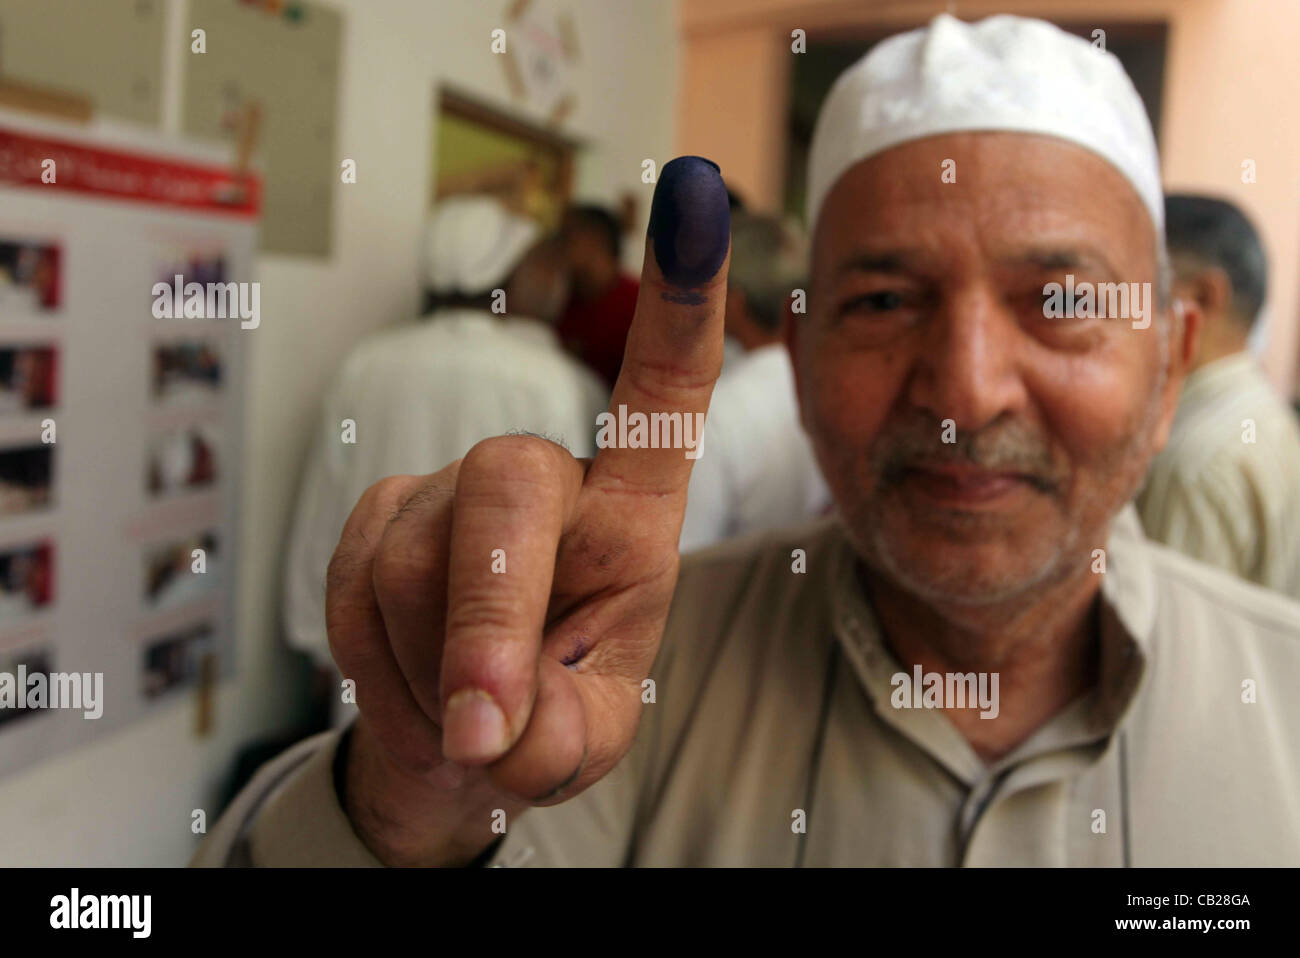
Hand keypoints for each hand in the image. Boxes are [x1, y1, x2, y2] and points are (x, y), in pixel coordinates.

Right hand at [327, 157, 730, 864]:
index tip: (696, 194)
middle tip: (484, 730)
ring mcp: (449, 492)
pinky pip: (351, 591)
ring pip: (412, 562)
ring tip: (461, 713)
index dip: (680, 304)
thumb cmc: (548, 718)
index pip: (661, 399)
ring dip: (431, 672)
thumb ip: (554, 735)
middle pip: (507, 486)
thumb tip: (484, 719)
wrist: (460, 736)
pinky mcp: (374, 516)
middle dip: (488, 616)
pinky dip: (378, 671)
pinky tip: (413, 686)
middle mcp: (543, 481)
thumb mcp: (581, 741)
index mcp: (629, 519)